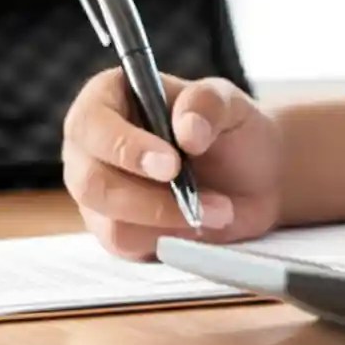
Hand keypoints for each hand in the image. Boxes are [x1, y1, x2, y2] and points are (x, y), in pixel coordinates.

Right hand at [61, 69, 282, 259]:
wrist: (254, 176)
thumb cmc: (230, 129)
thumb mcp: (229, 103)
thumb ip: (208, 104)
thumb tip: (187, 129)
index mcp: (106, 99)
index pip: (90, 125)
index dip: (125, 148)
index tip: (171, 165)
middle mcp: (90, 146)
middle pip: (91, 182)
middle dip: (146, 198)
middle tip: (195, 200)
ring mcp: (98, 191)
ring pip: (109, 221)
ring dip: (167, 220)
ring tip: (218, 209)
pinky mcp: (113, 229)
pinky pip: (126, 245)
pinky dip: (168, 238)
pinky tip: (199, 223)